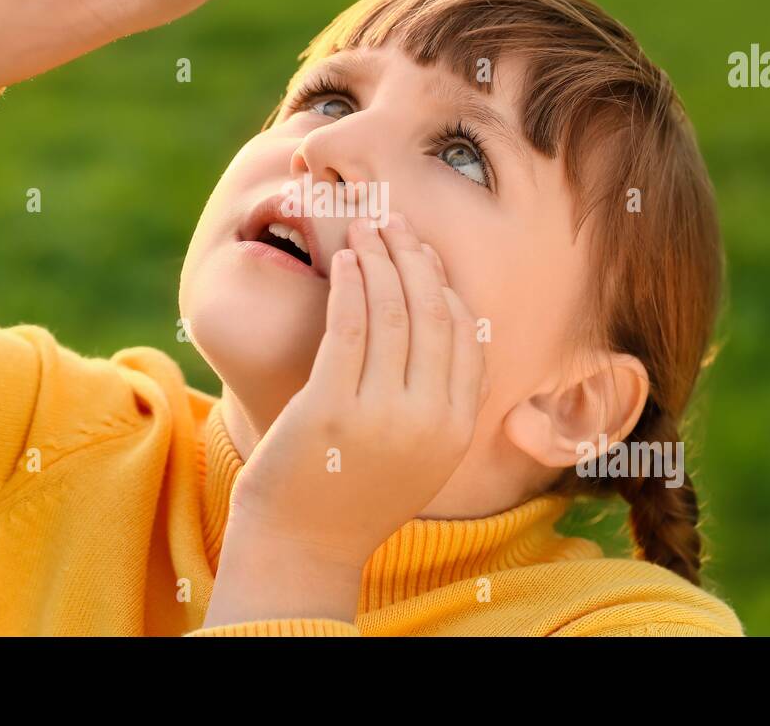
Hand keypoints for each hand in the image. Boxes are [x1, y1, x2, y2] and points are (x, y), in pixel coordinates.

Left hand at [227, 213, 487, 570]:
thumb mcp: (418, 454)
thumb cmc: (353, 490)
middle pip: (434, 312)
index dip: (445, 285)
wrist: (302, 546)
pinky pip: (349, 326)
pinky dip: (348, 284)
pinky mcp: (332, 408)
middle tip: (394, 222)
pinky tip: (341, 262)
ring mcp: (382, 415)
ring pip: (392, 311)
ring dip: (379, 259)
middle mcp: (429, 420)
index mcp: (457, 429)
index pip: (467, 336)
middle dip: (414, 257)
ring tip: (364, 228)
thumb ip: (437, 401)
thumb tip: (440, 319)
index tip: (423, 254)